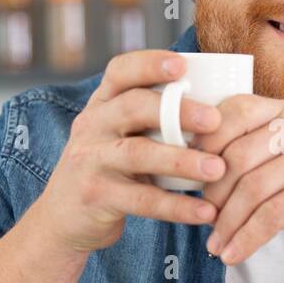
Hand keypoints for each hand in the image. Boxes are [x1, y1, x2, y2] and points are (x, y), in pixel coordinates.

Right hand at [32, 50, 228, 253]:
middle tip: (215, 120)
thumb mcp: (120, 136)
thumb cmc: (110, 169)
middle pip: (134, 107)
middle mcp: (93, 125)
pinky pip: (141, 200)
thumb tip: (219, 105)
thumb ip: (154, 120)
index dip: (150, 64)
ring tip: (218, 168)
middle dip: (177, 111)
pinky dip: (176, 206)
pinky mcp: (95, 195)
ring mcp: (91, 160)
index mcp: (103, 104)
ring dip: (181, 160)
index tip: (183, 64)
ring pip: (138, 153)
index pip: (121, 71)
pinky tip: (205, 211)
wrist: (64, 218)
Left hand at [191, 94, 283, 264]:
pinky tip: (232, 255)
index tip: (189, 174)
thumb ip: (249, 151)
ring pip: (251, 190)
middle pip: (236, 157)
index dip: (204, 143)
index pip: (232, 112)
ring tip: (214, 245)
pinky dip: (246, 239)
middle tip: (203, 219)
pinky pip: (270, 215)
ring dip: (227, 224)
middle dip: (213, 195)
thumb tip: (190, 167)